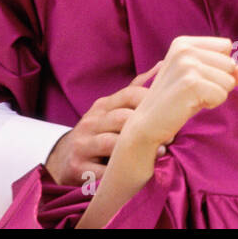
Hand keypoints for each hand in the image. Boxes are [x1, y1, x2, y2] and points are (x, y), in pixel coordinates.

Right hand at [45, 62, 160, 185]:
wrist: (63, 160)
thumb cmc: (98, 131)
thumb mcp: (112, 109)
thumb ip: (136, 89)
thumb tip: (163, 64)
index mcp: (103, 106)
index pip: (129, 94)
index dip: (152, 101)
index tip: (174, 113)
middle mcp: (90, 122)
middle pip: (122, 118)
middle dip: (148, 127)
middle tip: (172, 136)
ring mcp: (81, 144)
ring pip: (111, 143)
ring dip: (137, 150)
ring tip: (161, 153)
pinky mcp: (76, 167)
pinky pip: (101, 170)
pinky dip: (120, 172)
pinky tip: (138, 173)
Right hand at [122, 36, 237, 152]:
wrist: (148, 124)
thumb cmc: (177, 101)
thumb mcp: (203, 80)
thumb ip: (230, 71)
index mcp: (184, 42)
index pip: (226, 47)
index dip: (219, 67)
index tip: (196, 79)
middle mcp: (184, 49)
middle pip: (230, 63)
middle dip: (218, 82)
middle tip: (193, 92)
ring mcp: (187, 65)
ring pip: (228, 80)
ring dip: (214, 94)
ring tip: (191, 98)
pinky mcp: (191, 83)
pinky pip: (222, 95)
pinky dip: (211, 104)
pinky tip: (190, 106)